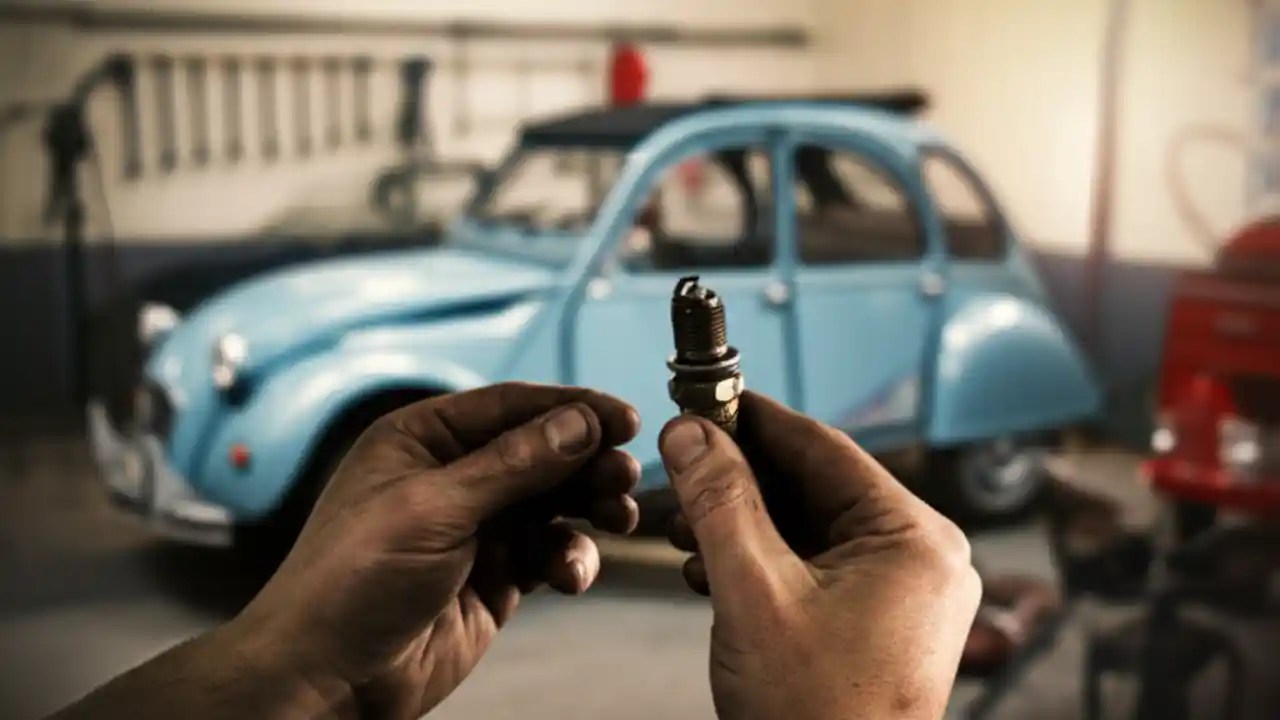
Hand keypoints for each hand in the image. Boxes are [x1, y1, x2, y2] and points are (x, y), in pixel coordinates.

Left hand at [228, 383, 641, 717]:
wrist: (327, 678)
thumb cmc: (349, 582)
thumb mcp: (434, 509)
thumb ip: (513, 464)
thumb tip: (578, 422)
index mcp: (422, 439)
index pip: (511, 407)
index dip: (571, 408)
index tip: (624, 419)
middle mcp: (452, 477)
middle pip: (541, 452)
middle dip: (587, 462)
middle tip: (623, 473)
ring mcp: (475, 528)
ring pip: (553, 503)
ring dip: (587, 508)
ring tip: (616, 517)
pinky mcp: (494, 576)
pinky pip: (549, 553)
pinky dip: (570, 559)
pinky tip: (571, 575)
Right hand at [660, 392, 980, 719]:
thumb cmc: (813, 716)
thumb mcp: (753, 593)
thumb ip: (720, 502)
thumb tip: (689, 433)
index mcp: (915, 538)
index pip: (824, 448)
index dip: (754, 419)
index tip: (701, 400)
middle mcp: (923, 557)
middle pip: (816, 486)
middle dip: (740, 482)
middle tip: (680, 470)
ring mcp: (905, 591)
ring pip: (810, 525)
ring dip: (744, 523)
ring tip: (685, 531)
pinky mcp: (881, 619)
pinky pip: (817, 563)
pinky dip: (764, 559)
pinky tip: (712, 570)